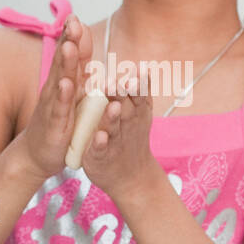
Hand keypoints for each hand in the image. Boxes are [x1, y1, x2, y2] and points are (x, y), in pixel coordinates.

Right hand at [17, 12, 93, 180]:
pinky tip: (66, 84)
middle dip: (68, 40)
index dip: (73, 36)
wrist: (36, 153)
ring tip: (69, 46)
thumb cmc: (57, 123)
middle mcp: (56, 89)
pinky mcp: (55, 124)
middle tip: (72, 20)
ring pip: (60, 80)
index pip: (70, 55)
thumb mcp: (71, 95)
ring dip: (65, 63)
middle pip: (63, 61)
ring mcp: (54, 105)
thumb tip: (81, 49)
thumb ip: (77, 72)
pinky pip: (60, 108)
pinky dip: (64, 96)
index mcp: (64, 81)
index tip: (75, 16)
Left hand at [80, 68, 159, 199]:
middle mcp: (125, 125)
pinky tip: (100, 136)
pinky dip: (101, 142)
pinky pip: (100, 148)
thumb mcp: (138, 114)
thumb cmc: (131, 137)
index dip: (137, 82)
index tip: (137, 69)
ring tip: (112, 106)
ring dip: (112, 117)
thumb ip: (139, 91)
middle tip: (119, 81)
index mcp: (133, 112)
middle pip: (124, 107)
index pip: (135, 94)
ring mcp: (113, 140)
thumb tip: (143, 66)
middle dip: (121, 94)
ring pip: (112, 126)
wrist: (131, 177)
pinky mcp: (100, 155)